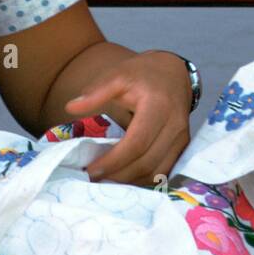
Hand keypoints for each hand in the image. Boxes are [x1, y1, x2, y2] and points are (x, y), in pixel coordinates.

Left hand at [63, 51, 192, 186]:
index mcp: (158, 106)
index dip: (114, 160)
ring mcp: (182, 139)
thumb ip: (96, 92)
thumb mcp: (118, 75)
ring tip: (106, 180)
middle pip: (146, 162)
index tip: (91, 169)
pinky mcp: (183, 147)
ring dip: (130, 180)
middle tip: (93, 178)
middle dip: (118, 175)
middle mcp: (175, 125)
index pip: (137, 142)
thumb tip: (70, 107)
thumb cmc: (143, 74)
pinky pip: (163, 172)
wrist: (173, 74)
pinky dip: (142, 179)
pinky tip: (123, 176)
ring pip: (156, 172)